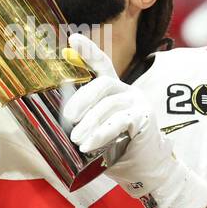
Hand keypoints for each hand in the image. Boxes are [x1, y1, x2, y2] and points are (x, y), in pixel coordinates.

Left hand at [62, 32, 168, 186]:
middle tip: (68, 117)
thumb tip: (61, 112)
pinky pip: (119, 122)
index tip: (72, 39)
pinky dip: (101, 134)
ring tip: (76, 139)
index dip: (88, 51)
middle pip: (103, 83)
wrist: (143, 168)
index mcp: (114, 89)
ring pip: (109, 104)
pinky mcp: (145, 118)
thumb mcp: (96, 128)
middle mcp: (127, 91)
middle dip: (82, 98)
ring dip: (89, 123)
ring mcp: (138, 103)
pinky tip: (88, 145)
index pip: (102, 64)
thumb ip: (83, 117)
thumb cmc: (116, 147)